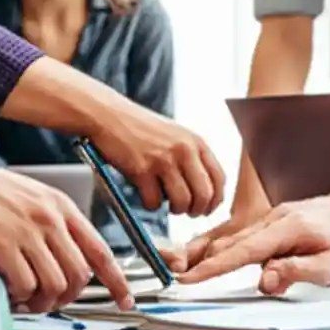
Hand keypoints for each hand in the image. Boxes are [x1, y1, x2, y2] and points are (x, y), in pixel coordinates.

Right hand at [0, 152, 131, 311]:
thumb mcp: (34, 197)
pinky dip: (20, 296)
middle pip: (80, 274)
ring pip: (55, 283)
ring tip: (29, 299)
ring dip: (44, 301)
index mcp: (63, 207)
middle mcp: (51, 219)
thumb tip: (66, 257)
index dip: (117, 280)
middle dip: (69, 297)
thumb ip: (54, 223)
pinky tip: (11, 290)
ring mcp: (28, 231)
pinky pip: (25, 284)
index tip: (124, 299)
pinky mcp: (2, 244)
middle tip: (53, 301)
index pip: (101, 250)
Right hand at [88, 103, 225, 216]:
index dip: (215, 199)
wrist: (110, 116)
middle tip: (188, 212)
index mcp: (196, 142)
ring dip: (175, 210)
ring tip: (167, 204)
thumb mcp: (177, 135)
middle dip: (197, 210)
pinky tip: (146, 195)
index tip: (208, 208)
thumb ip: (192, 157)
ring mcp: (163, 160)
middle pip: (204, 194)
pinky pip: (154, 202)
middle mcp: (184, 150)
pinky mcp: (142, 169)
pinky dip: (151, 204)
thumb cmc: (141, 128)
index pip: (219, 178)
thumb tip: (204, 190)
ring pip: (182, 201)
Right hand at [177, 194, 329, 294]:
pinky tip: (217, 259)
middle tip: (178, 278)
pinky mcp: (276, 223)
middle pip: (232, 243)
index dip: (214, 267)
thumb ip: (296, 272)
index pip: (243, 251)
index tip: (191, 278)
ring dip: (215, 256)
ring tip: (188, 270)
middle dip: (203, 261)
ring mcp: (274, 219)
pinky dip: (231, 249)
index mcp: (287, 228)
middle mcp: (275, 219)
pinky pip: (248, 238)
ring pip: (238, 240)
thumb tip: (265, 280)